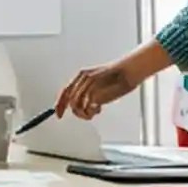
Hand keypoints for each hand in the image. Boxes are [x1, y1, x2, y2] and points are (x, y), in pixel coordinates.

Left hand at [56, 41, 172, 119]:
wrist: (129, 71)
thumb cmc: (118, 76)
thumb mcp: (98, 80)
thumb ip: (88, 89)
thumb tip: (82, 103)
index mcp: (82, 75)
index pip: (65, 91)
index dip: (60, 104)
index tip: (58, 114)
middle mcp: (82, 80)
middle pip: (70, 101)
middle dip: (77, 112)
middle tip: (86, 115)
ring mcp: (88, 86)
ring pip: (76, 107)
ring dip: (84, 113)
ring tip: (95, 111)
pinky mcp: (95, 94)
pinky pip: (86, 109)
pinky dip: (91, 113)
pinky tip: (99, 109)